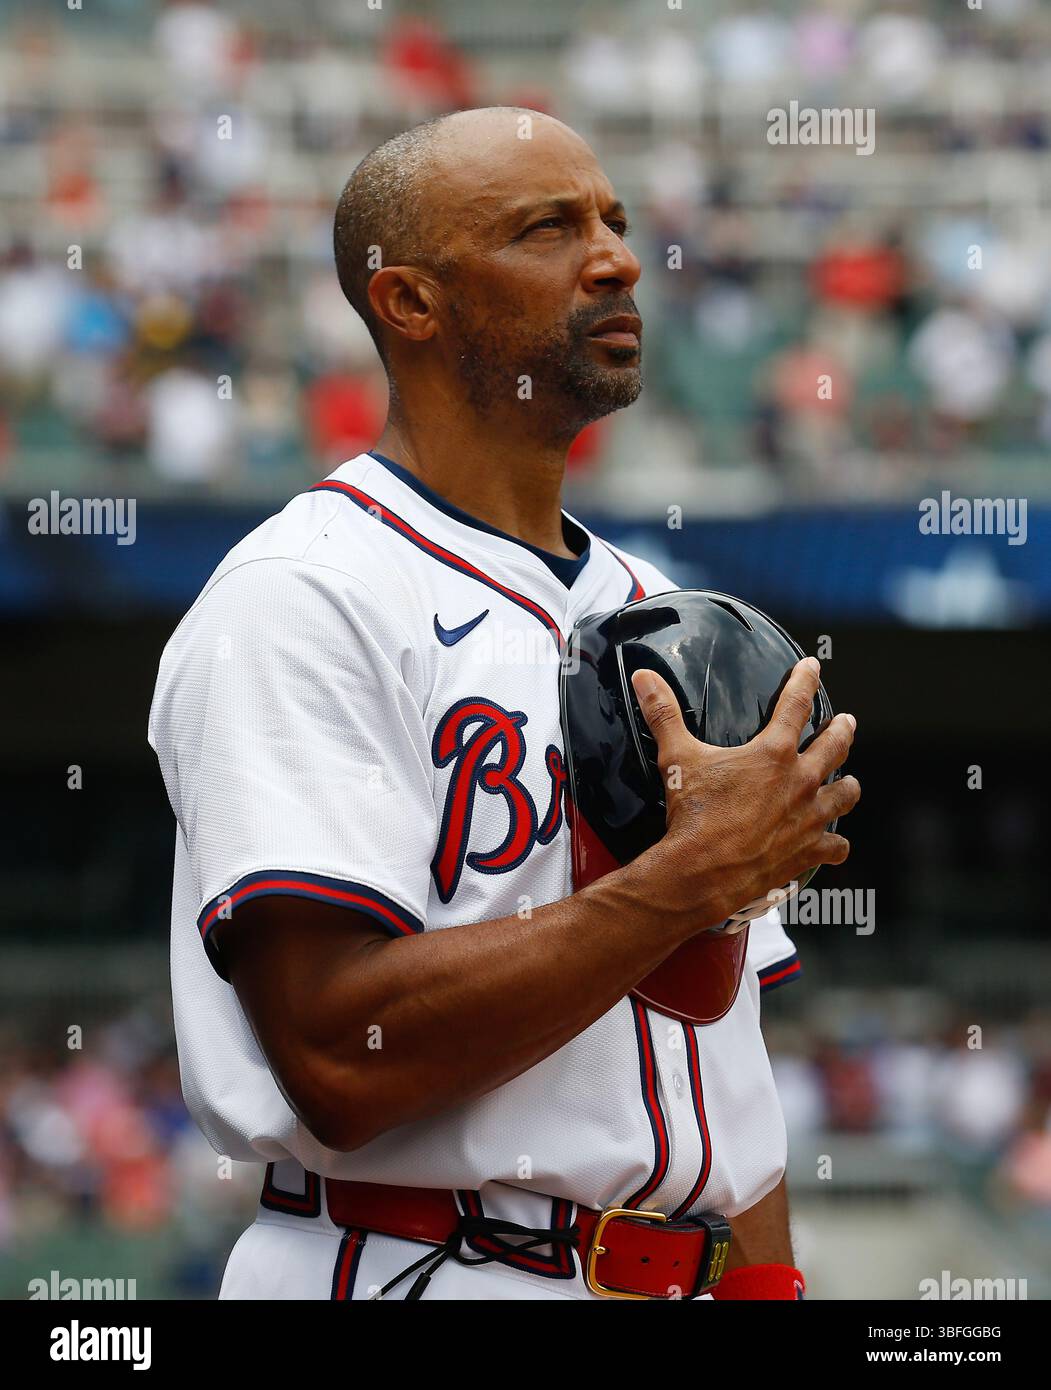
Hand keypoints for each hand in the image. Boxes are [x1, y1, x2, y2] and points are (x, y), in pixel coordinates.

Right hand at [630, 657, 859, 930]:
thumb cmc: (693, 815)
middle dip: (841, 731)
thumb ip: (664, 714)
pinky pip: (836, 846)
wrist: (703, 872)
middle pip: (834, 747)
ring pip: (844, 796)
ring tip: (851, 782)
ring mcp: (809, 818)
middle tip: (847, 722)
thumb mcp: (676, 758)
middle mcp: (800, 782)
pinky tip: (836, 843)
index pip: (796, 705)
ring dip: (848, 786)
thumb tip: (644, 679)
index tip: (813, 668)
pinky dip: (836, 844)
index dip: (805, 681)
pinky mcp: (808, 851)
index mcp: (773, 753)